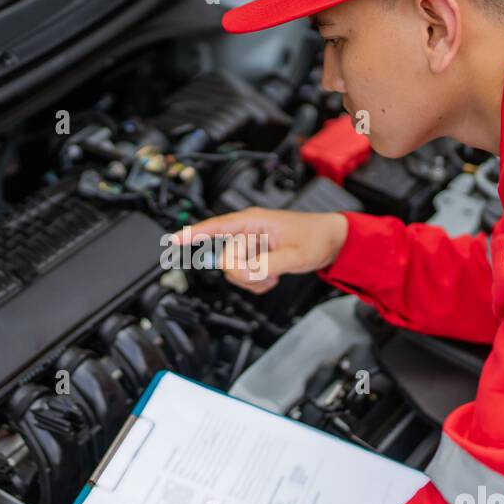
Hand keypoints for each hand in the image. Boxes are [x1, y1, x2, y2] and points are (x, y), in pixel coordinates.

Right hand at [175, 208, 348, 293]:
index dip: (193, 234)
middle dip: (244, 272)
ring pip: (234, 271)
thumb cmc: (316, 238)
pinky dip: (257, 282)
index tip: (173, 240)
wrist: (330, 241)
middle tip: (267, 273)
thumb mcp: (295, 254)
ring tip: (274, 273)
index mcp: (252, 222)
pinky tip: (273, 275)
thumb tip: (246, 273)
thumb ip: (268, 265)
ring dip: (252, 279)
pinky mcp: (254, 256)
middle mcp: (247, 231)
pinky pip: (244, 276)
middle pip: (226, 259)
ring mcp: (250, 245)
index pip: (216, 227)